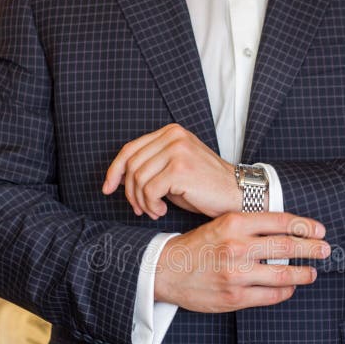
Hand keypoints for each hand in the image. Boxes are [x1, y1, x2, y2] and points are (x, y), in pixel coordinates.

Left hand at [102, 123, 240, 218]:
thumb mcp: (174, 170)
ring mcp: (177, 150)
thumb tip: (118, 179)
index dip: (114, 170)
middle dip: (129, 192)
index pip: (130, 149)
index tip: (108, 188)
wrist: (237, 194)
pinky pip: (150, 190)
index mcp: (170, 132)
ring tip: (154, 211)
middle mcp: (173, 136)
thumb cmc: (205, 187)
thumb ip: (150, 167)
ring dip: (142, 201)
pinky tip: (162, 211)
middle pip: (131, 165)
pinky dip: (151, 205)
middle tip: (139, 209)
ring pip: (138, 179)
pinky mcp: (180, 168)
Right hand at [154, 212, 329, 312]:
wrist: (164, 270)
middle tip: (326, 250)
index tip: (319, 230)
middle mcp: (237, 246)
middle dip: (313, 249)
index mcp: (234, 223)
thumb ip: (249, 225)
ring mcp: (236, 273)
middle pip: (287, 247)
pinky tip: (290, 287)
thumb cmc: (194, 247)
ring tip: (312, 272)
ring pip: (283, 275)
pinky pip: (271, 295)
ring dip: (304, 273)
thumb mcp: (220, 225)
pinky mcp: (234, 296)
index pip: (281, 221)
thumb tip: (285, 230)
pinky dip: (286, 291)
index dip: (305, 226)